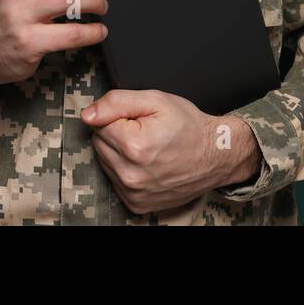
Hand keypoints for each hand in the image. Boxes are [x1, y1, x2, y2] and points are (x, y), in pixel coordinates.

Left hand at [81, 90, 260, 214]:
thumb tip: (88, 115)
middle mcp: (131, 175)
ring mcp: (134, 193)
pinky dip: (126, 170)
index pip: (99, 123)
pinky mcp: (137, 204)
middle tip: (144, 131)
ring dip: (119, 152)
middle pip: (99, 143)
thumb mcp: (156, 100)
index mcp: (134, 146)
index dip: (119, 116)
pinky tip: (146, 163)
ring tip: (147, 147)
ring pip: (105, 162)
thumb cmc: (188, 126)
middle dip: (116, 133)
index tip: (139, 119)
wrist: (215, 156)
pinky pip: (115, 181)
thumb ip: (116, 102)